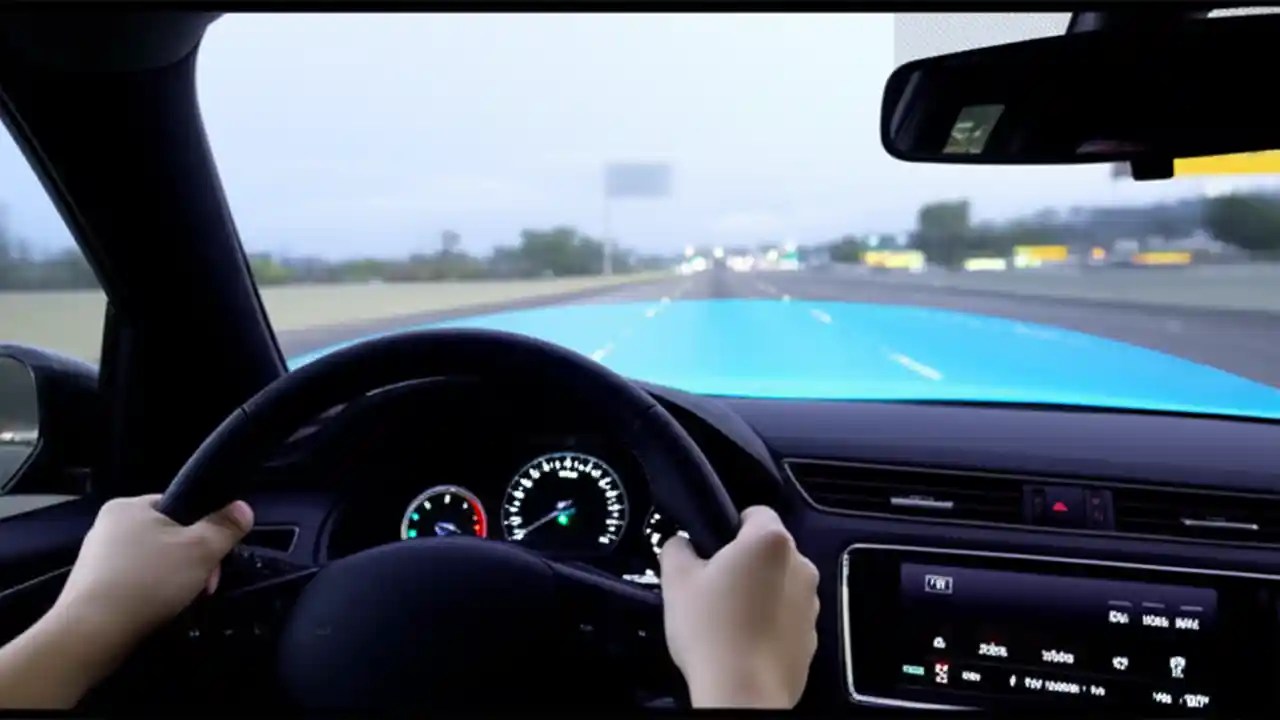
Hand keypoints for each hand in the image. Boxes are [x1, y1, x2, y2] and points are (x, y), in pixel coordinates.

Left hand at [54, 494, 253, 642]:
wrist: (90, 633)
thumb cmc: (148, 581)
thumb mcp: (201, 549)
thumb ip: (225, 526)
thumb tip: (243, 507)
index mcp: (128, 505)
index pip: (181, 506)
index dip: (205, 530)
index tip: (215, 558)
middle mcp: (108, 526)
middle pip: (170, 536)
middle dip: (193, 562)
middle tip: (204, 588)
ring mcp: (97, 558)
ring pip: (154, 562)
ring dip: (175, 579)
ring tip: (181, 602)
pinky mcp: (92, 587)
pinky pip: (134, 582)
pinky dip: (151, 594)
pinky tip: (157, 611)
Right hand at [659, 505, 818, 708]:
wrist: (743, 693)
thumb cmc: (710, 630)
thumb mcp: (676, 580)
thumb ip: (676, 547)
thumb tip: (681, 543)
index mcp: (771, 541)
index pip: (755, 512)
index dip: (730, 526)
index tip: (712, 549)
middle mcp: (801, 566)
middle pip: (769, 550)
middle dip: (744, 561)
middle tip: (712, 585)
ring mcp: (811, 603)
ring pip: (780, 583)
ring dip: (759, 591)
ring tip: (728, 617)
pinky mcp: (812, 637)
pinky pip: (787, 616)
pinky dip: (770, 621)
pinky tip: (744, 639)